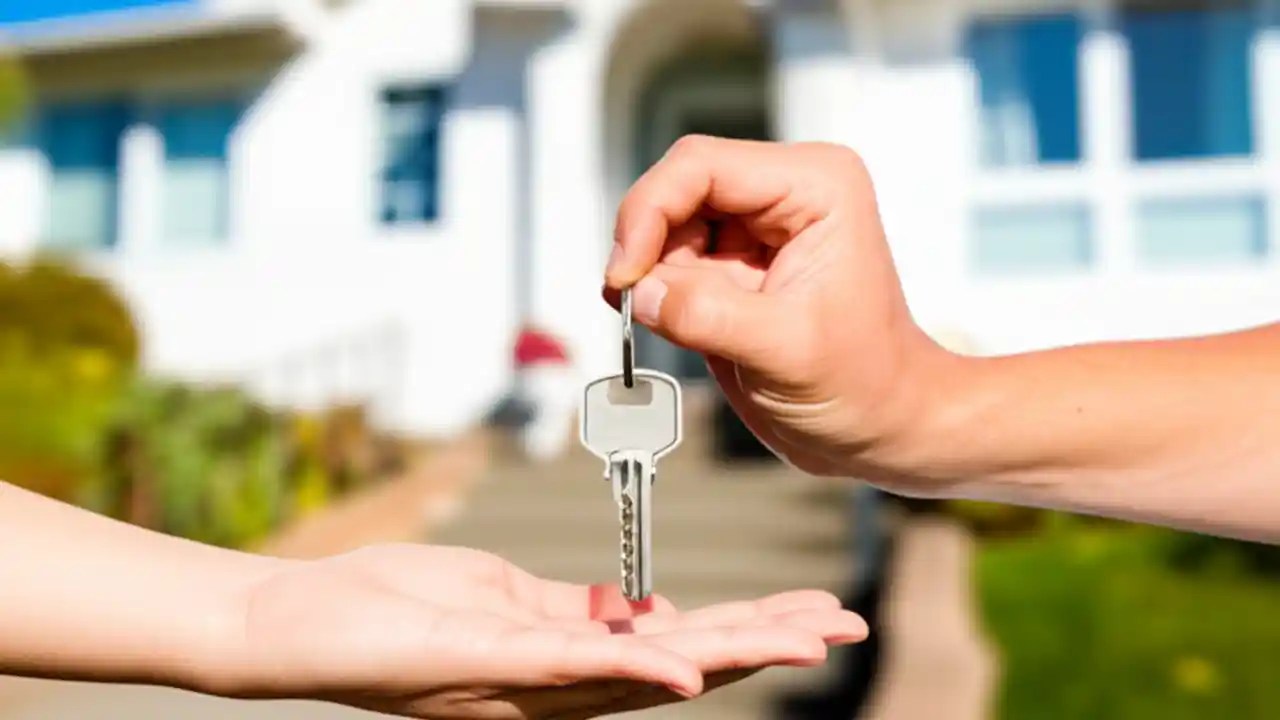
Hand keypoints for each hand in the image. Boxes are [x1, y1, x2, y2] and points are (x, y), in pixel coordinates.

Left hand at [216, 544, 867, 718]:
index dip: (749, 632)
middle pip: (683, 665)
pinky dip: (635, 666)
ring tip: (806, 639)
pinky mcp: (487, 662)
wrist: (296, 623)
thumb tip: (633, 606)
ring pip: (646, 674)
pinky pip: (571, 669)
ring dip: (731, 656)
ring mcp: (526, 682)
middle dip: (768, 645)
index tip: (810, 610)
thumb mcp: (497, 597)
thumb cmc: (389, 603)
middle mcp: (557, 686)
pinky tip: (691, 664)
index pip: (674, 645)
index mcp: (563, 661)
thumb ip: (567, 610)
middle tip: (846, 624)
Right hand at [605, 136, 958, 484]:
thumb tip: (636, 292)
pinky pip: (671, 261)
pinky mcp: (734, 265)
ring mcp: (756, 228)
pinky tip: (669, 322)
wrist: (881, 426)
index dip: (649, 211)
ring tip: (669, 323)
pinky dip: (656, 292)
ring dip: (650, 274)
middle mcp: (783, 192)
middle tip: (628, 301)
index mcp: (814, 186)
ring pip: (666, 226)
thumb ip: (707, 315)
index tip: (625, 274)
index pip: (702, 166)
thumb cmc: (863, 384)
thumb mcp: (785, 351)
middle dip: (646, 246)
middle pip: (676, 189)